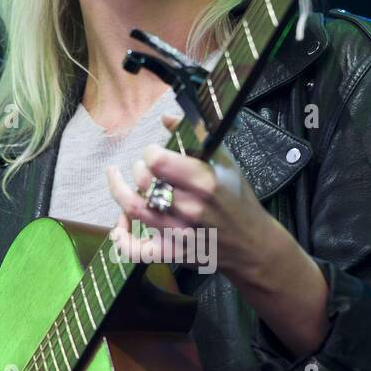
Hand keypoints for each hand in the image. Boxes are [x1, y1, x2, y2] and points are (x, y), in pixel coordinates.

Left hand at [104, 113, 277, 279]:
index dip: (151, 152)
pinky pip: (136, 249)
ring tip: (117, 179)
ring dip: (120, 191)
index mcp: (205, 182)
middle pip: (144, 181)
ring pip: (134, 209)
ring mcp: (180, 233)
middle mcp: (190, 208)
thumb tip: (166, 118)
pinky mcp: (172, 252)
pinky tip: (119, 223)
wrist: (252, 244)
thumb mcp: (226, 163)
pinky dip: (121, 237)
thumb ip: (196, 138)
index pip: (158, 160)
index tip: (155, 153)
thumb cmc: (238, 201)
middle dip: (138, 168)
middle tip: (144, 167)